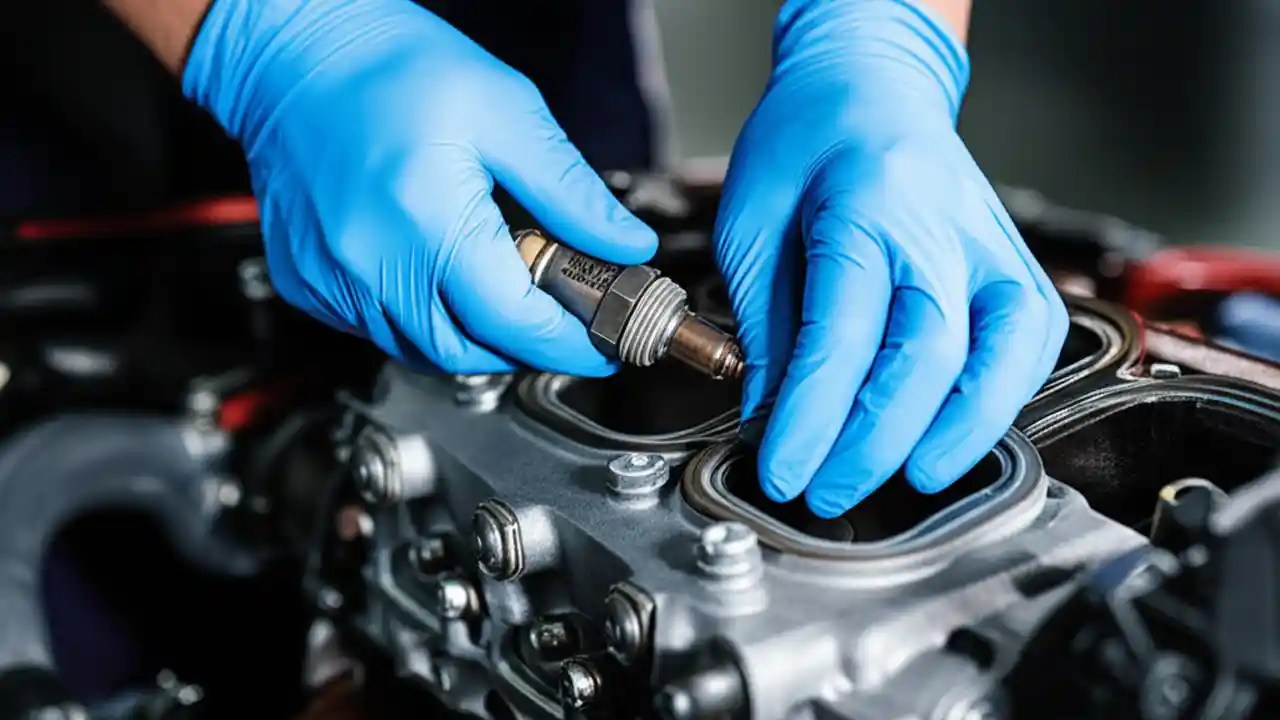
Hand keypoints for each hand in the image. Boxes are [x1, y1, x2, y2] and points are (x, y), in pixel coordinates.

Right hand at [183, 0, 655, 373]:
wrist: (294, 51)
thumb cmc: (391, 66)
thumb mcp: (506, 112)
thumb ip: (571, 192)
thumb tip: (625, 245)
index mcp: (426, 220)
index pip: (513, 322)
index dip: (568, 345)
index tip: (602, 349)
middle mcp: (370, 261)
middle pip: (466, 352)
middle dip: (523, 349)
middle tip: (559, 322)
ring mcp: (330, 278)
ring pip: (419, 351)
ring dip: (472, 341)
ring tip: (502, 297)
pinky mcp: (306, 281)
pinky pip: (374, 331)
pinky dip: (418, 324)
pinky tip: (438, 282)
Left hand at [715, 0, 1066, 516]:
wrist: (871, 83)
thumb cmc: (805, 140)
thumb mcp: (752, 221)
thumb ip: (765, 320)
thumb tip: (772, 412)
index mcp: (867, 203)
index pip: (843, 334)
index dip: (813, 418)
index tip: (780, 470)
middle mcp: (942, 224)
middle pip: (930, 354)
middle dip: (877, 442)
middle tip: (827, 491)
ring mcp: (990, 243)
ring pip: (1005, 353)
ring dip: (960, 431)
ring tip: (909, 480)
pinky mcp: (1014, 263)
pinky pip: (1029, 343)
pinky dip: (1000, 399)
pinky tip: (958, 434)